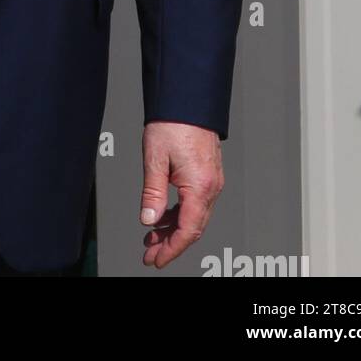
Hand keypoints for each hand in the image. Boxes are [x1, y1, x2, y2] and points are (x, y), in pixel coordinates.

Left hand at [138, 120, 223, 267]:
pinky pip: (195, 203)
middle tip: (149, 254)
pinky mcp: (207, 175)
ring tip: (152, 237)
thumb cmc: (172, 123)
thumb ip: (153, 193)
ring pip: (194, 217)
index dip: (172, 249)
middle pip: (193, 228)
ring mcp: (212, 181)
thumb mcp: (155, 159)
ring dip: (174, 229)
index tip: (156, 260)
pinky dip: (179, 214)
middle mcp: (211, 187)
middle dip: (171, 244)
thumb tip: (149, 220)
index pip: (188, 231)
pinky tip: (164, 217)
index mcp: (200, 187)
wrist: (187, 100)